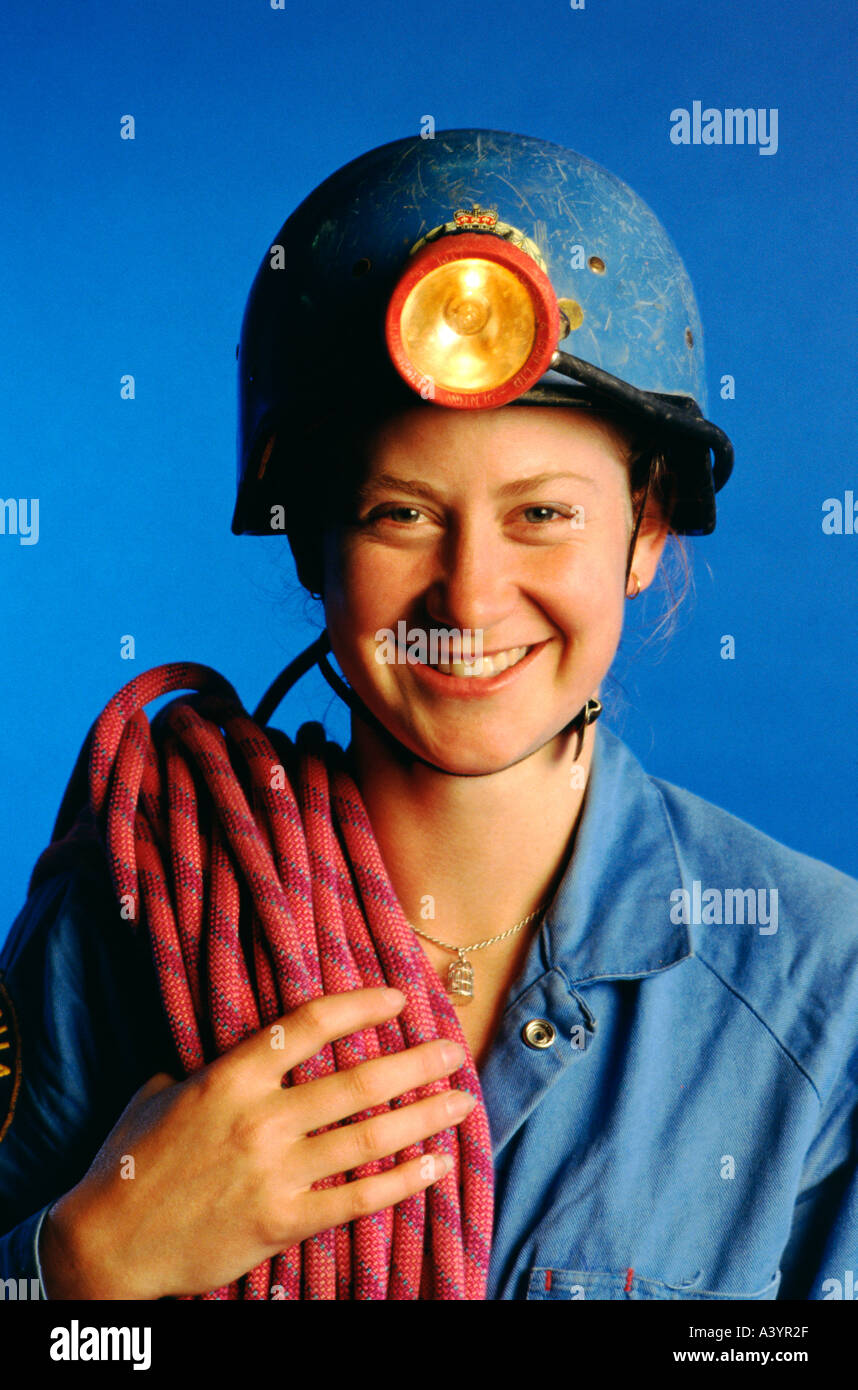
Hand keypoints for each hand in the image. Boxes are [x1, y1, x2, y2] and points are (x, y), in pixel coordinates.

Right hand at [39, 987, 474, 1298]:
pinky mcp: (283, 1221)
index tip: (398, 997)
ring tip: (461, 1102)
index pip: (309, 1025)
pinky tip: (434, 1166)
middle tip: (453, 1050)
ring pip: (368, 1137)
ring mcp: (275, 1171)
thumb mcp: (161, 1095)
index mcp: (230, 1077)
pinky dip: (403, 1181)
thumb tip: (239, 1046)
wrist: (106, 1243)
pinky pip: (358, 1197)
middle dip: (415, 1063)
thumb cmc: (130, 1163)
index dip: (359, 1005)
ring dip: (423, 1116)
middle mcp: (261, 1118)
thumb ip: (207, 1067)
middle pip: (358, 1081)